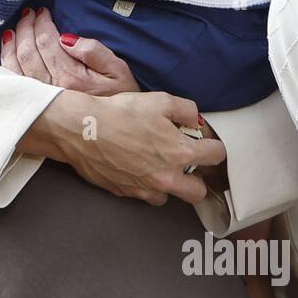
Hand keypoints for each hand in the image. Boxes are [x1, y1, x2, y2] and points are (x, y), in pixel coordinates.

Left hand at [0, 5, 139, 93]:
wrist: (113, 129)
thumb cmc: (119, 96)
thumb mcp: (118, 70)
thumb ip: (94, 51)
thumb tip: (66, 38)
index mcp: (71, 78)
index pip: (47, 42)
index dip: (42, 23)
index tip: (42, 12)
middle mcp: (51, 89)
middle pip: (28, 51)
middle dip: (26, 28)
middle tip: (28, 13)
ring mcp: (40, 100)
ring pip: (16, 66)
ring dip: (12, 43)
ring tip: (15, 27)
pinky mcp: (35, 106)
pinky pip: (13, 82)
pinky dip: (6, 64)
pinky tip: (7, 51)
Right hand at [18, 89, 225, 205]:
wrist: (82, 129)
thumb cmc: (119, 113)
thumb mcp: (159, 100)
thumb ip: (186, 110)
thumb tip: (195, 120)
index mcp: (180, 152)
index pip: (216, 156)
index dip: (213, 147)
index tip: (206, 143)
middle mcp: (167, 177)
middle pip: (199, 192)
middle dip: (197, 178)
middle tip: (186, 164)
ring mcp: (145, 188)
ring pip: (169, 197)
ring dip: (168, 185)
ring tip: (157, 167)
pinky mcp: (124, 192)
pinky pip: (142, 195)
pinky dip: (143, 186)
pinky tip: (135, 168)